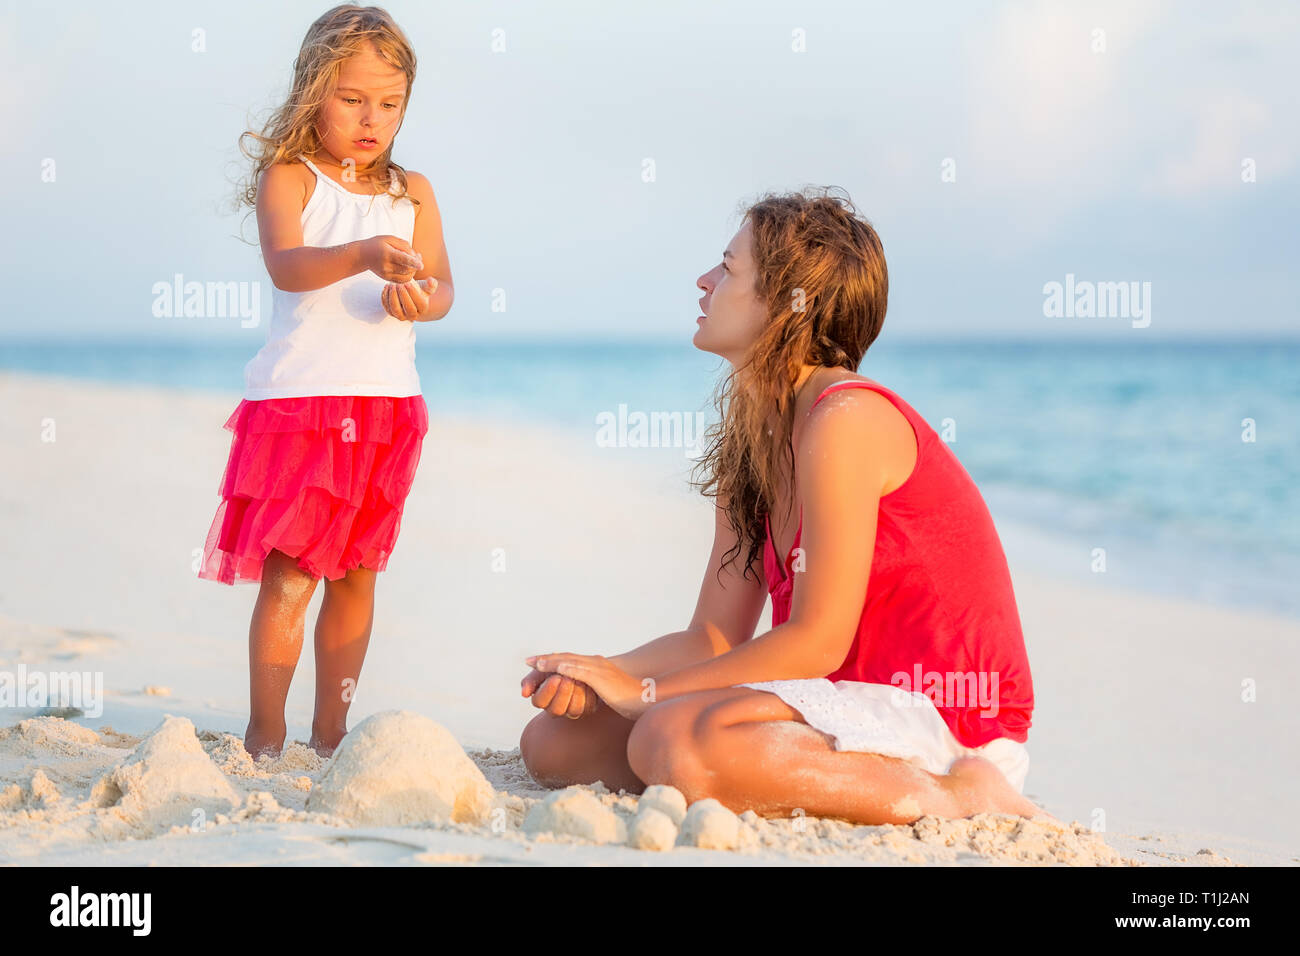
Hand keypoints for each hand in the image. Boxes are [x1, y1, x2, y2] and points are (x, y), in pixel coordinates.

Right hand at [362, 234, 422, 281]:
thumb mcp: (390, 239)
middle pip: (407, 269)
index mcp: (387, 253)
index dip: (413, 263)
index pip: (403, 259)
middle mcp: (386, 265)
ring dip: (413, 271)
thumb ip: (404, 246)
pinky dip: (408, 276)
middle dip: (416, 265)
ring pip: (406, 277)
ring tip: (413, 262)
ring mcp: (386, 274)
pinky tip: (408, 268)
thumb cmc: (378, 244)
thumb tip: (415, 256)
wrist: (363, 255)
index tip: (421, 266)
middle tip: (418, 257)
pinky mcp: (386, 279)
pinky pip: (402, 281)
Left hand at [381, 277, 436, 320]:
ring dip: (393, 297)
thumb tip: (431, 281)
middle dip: (403, 296)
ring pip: (396, 310)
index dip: (413, 293)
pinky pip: (387, 307)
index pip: (420, 304)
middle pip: (409, 309)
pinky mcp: (391, 313)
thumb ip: (431, 284)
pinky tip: (386, 287)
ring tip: (391, 285)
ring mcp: (401, 316)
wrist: (407, 294)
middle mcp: (412, 316)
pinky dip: (385, 297)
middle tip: (399, 284)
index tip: (408, 283)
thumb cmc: (418, 289)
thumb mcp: (426, 286)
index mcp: (423, 309)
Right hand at [521, 668, 597, 718]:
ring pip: (573, 710)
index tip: (556, 677)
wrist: (579, 664)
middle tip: (568, 678)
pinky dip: (589, 693)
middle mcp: (556, 708)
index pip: (539, 701)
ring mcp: (571, 710)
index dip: (547, 690)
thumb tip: (525, 693)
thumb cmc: (557, 667)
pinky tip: (589, 682)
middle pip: (556, 710)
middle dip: (563, 693)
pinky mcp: (587, 709)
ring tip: (580, 678)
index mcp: (542, 699)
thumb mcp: (543, 669)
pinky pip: (588, 707)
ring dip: (577, 692)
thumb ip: (531, 679)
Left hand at [525, 653, 650, 720]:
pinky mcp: (601, 677)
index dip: (553, 661)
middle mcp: (596, 663)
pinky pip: (581, 672)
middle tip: (529, 661)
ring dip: (552, 661)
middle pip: (566, 657)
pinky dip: (568, 668)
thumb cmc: (628, 698)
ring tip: (536, 663)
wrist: (645, 698)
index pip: (570, 660)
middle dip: (547, 659)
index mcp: (596, 666)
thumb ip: (596, 687)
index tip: (537, 663)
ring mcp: (598, 669)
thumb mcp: (608, 690)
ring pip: (571, 662)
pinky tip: (556, 669)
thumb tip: (585, 692)